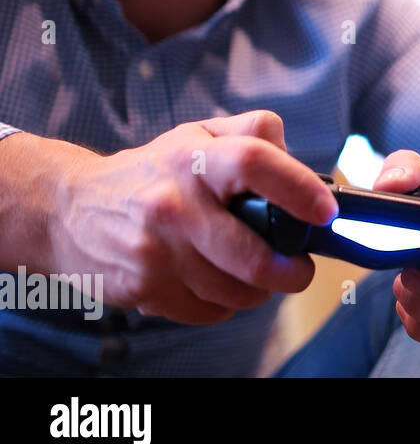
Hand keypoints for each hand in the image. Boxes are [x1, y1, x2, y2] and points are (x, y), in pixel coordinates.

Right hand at [50, 110, 336, 323]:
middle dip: (290, 271)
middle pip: (252, 253)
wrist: (70, 210)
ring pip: (235, 290)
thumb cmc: (154, 172)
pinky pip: (209, 310)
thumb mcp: (197, 136)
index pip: (254, 162)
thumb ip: (251, 133)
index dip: (299, 188)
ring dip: (258, 290)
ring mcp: (155, 250)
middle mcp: (172, 203)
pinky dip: (225, 304)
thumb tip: (297, 156)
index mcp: (192, 158)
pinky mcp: (144, 288)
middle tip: (300, 269)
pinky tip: (216, 284)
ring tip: (256, 274)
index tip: (326, 213)